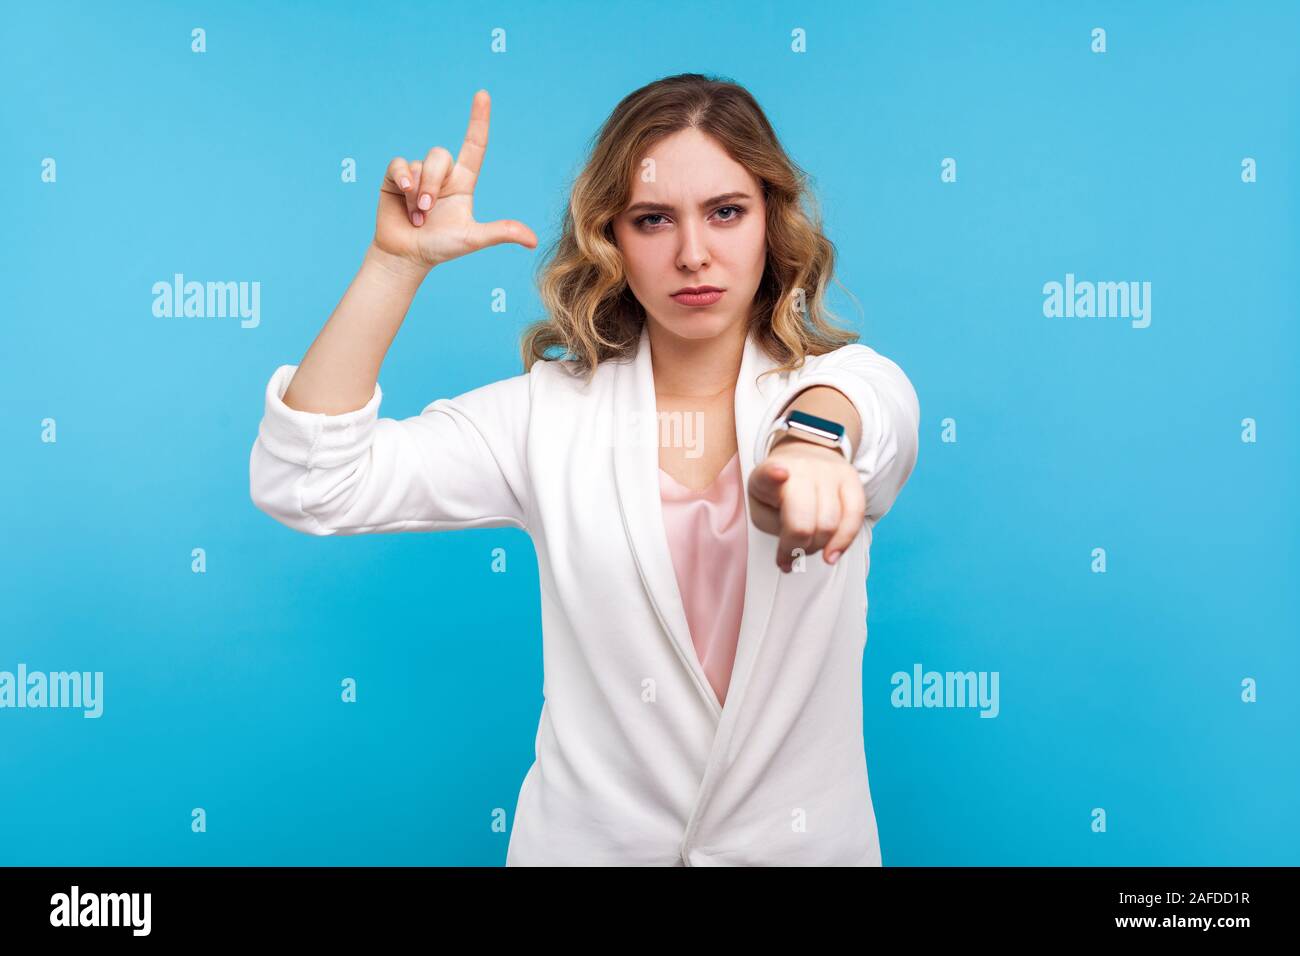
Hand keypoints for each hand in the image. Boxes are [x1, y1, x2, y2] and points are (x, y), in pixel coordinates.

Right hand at [371, 89, 537, 275]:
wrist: (407, 257)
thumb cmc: (440, 248)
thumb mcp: (473, 238)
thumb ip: (501, 232)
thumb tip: (534, 241)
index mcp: (463, 182)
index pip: (474, 145)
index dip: (478, 120)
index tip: (483, 94)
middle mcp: (442, 174)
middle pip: (440, 155)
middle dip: (432, 183)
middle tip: (427, 211)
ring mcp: (418, 174)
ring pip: (419, 163)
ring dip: (418, 192)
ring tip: (416, 215)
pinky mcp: (395, 178)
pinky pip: (398, 164)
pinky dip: (401, 180)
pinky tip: (402, 197)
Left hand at [747, 436, 866, 571]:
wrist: (805, 457)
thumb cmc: (779, 492)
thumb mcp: (761, 509)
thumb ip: (772, 529)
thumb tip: (791, 553)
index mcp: (768, 474)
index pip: (769, 473)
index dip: (774, 475)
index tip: (780, 473)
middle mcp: (800, 468)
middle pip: (803, 521)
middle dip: (796, 548)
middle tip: (790, 554)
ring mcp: (828, 471)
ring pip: (829, 525)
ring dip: (817, 547)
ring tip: (806, 549)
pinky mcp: (851, 478)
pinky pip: (855, 517)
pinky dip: (843, 542)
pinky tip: (831, 555)